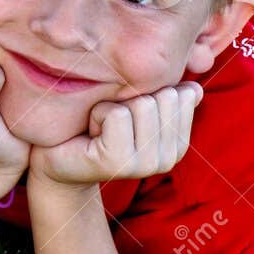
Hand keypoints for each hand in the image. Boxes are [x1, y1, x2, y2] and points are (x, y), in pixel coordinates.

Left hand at [27, 81, 202, 189]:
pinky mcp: (120, 164)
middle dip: (130, 98)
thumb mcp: (136, 108)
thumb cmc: (97, 128)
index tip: (129, 114)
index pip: (181, 94)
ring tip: (100, 129)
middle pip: (163, 96)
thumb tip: (194, 89)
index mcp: (179, 144)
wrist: (59, 160)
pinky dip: (97, 115)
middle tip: (111, 123)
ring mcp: (146, 165)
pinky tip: (90, 135)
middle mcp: (168, 159)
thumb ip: (166, 97)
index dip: (148, 92)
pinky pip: (117, 114)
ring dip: (112, 107)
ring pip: (141, 104)